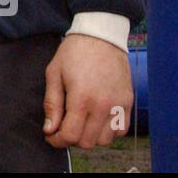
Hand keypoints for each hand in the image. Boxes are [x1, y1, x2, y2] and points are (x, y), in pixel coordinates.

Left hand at [42, 33, 132, 148]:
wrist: (101, 36)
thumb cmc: (74, 52)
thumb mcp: (54, 74)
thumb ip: (52, 104)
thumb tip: (50, 130)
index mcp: (81, 98)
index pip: (70, 135)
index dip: (57, 140)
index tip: (51, 136)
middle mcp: (103, 105)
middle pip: (87, 142)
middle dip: (72, 139)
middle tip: (64, 127)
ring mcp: (118, 105)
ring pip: (104, 140)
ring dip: (90, 137)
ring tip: (81, 122)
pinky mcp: (128, 103)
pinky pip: (120, 131)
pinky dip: (108, 132)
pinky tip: (97, 120)